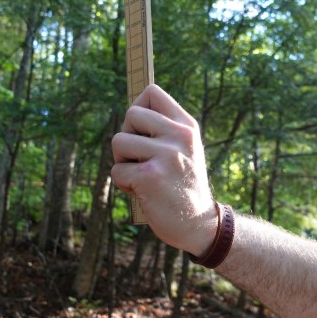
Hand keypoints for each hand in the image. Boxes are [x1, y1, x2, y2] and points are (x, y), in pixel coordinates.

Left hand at [111, 85, 216, 254]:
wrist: (199, 224)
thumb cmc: (183, 185)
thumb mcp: (184, 150)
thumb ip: (163, 129)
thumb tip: (131, 113)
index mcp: (186, 126)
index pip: (152, 93)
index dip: (138, 108)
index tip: (141, 129)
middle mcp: (179, 136)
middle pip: (131, 114)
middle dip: (127, 136)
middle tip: (141, 158)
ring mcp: (166, 155)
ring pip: (118, 142)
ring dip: (123, 162)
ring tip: (142, 176)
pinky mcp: (150, 176)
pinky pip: (117, 170)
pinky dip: (124, 184)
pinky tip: (144, 192)